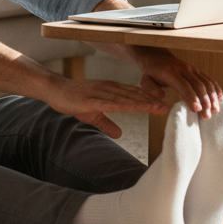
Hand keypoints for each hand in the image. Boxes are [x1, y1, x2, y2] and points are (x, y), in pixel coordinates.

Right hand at [43, 75, 170, 138]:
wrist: (55, 90)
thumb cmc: (73, 100)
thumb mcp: (93, 114)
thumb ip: (107, 124)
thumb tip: (119, 135)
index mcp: (110, 90)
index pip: (133, 95)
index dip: (148, 100)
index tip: (163, 107)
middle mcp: (108, 88)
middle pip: (133, 95)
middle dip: (151, 102)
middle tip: (167, 108)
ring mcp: (99, 92)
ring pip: (124, 98)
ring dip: (141, 103)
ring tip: (157, 108)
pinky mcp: (90, 99)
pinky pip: (109, 103)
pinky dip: (122, 104)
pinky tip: (133, 107)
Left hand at [131, 47, 222, 116]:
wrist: (157, 57)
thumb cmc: (151, 72)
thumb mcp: (144, 80)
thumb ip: (150, 88)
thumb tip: (162, 96)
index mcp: (170, 72)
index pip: (183, 85)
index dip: (191, 97)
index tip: (197, 109)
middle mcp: (183, 69)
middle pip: (198, 86)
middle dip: (204, 101)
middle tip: (207, 116)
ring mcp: (192, 69)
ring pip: (206, 83)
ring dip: (212, 97)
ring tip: (215, 111)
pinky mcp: (197, 71)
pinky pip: (209, 79)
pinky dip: (216, 89)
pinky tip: (220, 99)